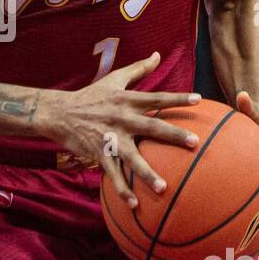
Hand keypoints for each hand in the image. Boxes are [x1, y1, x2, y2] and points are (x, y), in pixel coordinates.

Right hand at [47, 52, 200, 205]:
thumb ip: (138, 69)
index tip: (198, 99)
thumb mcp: (113, 79)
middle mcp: (122, 118)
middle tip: (195, 143)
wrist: (60, 112)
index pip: (157, 98)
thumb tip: (157, 54)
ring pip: (132, 158)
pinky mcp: (99, 154)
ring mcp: (110, 138)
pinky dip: (122, 189)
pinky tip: (135, 205)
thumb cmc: (90, 95)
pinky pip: (113, 174)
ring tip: (163, 188)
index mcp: (127, 100)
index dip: (178, 98)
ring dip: (147, 173)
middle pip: (152, 127)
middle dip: (173, 136)